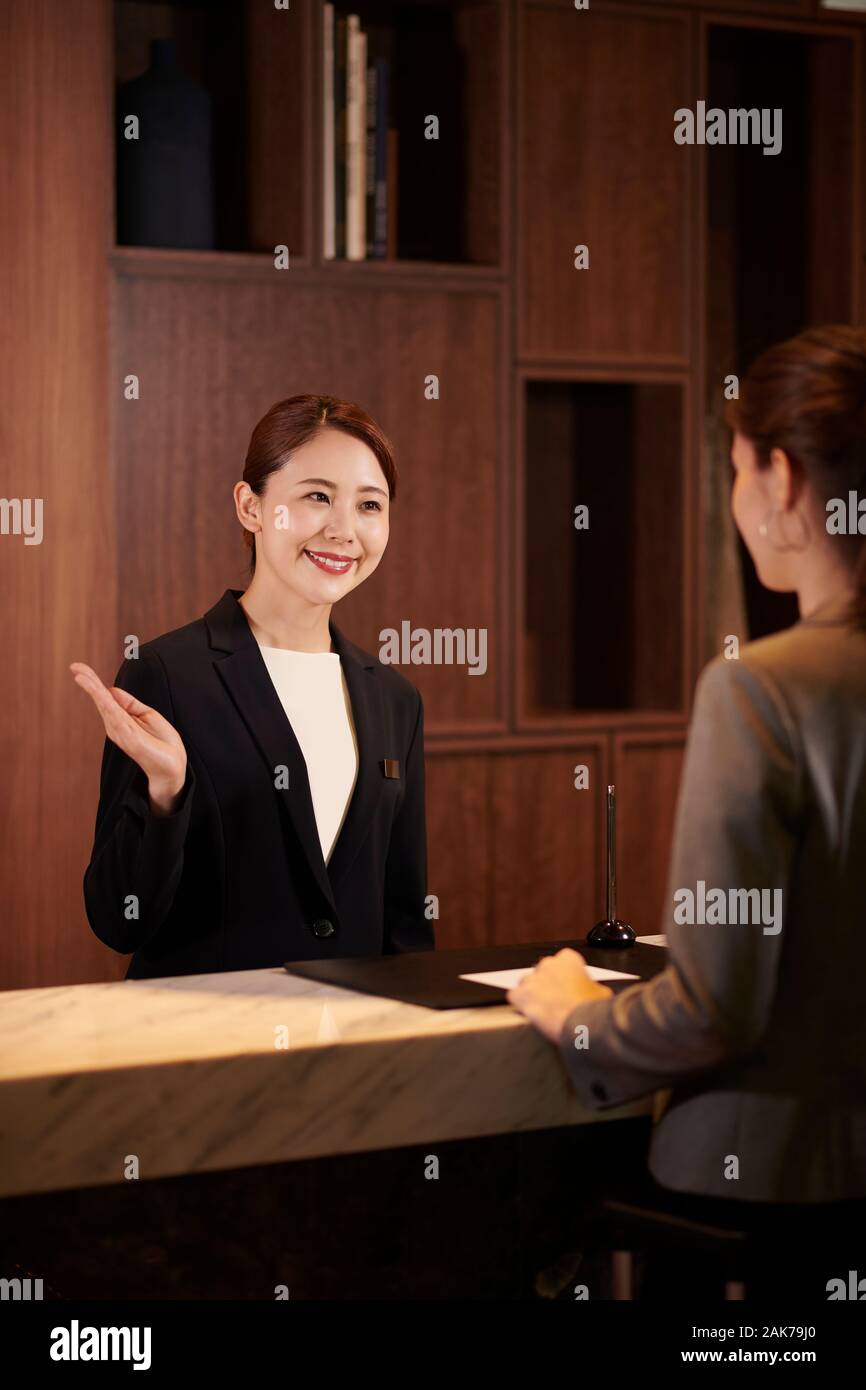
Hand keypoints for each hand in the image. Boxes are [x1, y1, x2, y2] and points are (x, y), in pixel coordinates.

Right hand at [70, 661, 186, 815]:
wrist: (172, 767)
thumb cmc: (162, 743)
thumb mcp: (147, 715)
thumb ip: (130, 703)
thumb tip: (111, 689)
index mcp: (121, 718)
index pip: (105, 696)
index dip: (93, 681)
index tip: (78, 668)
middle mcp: (116, 724)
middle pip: (100, 698)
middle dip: (88, 681)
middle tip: (74, 666)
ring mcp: (120, 731)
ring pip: (104, 704)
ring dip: (93, 689)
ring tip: (80, 675)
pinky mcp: (128, 737)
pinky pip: (115, 715)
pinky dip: (105, 703)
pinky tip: (98, 691)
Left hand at [507, 948, 612, 1043]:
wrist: (581, 1025)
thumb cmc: (591, 1008)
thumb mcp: (602, 993)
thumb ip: (593, 986)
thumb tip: (594, 992)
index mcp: (568, 959)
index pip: (563, 961)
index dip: (567, 975)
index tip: (570, 986)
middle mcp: (547, 964)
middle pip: (543, 971)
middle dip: (548, 983)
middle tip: (557, 999)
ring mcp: (532, 979)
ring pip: (527, 982)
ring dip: (533, 992)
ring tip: (543, 1008)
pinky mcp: (520, 995)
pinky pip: (514, 996)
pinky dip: (520, 1004)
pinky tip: (530, 1012)